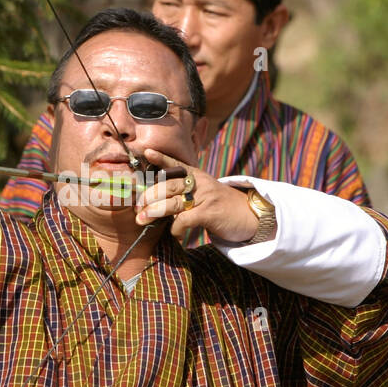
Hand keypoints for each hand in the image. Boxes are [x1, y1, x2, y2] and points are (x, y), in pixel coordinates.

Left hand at [137, 147, 257, 242]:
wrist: (250, 216)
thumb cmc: (221, 207)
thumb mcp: (204, 192)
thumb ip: (184, 193)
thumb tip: (157, 203)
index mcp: (196, 175)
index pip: (176, 164)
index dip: (161, 158)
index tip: (146, 152)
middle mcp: (200, 182)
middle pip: (169, 186)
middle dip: (149, 196)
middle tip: (137, 206)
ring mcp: (205, 196)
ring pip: (173, 202)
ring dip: (155, 212)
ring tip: (142, 219)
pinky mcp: (210, 212)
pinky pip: (185, 219)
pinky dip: (175, 228)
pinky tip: (173, 234)